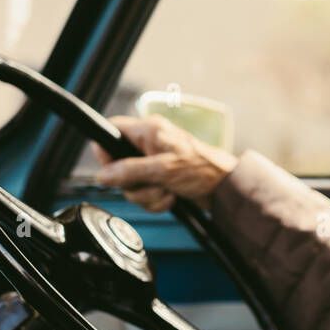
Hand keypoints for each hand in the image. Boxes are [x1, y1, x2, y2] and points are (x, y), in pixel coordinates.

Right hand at [91, 115, 238, 212]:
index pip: (112, 130)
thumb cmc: (204, 169)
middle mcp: (149, 144)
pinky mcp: (160, 179)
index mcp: (149, 131)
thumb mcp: (163, 170)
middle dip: (134, 184)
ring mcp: (154, 163)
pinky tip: (171, 198)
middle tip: (151, 185)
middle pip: (118, 165)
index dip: (105, 150)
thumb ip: (130, 171)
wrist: (225, 189)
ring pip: (131, 183)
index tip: (112, 169)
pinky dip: (156, 200)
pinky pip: (144, 193)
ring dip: (147, 195)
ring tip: (166, 192)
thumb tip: (104, 174)